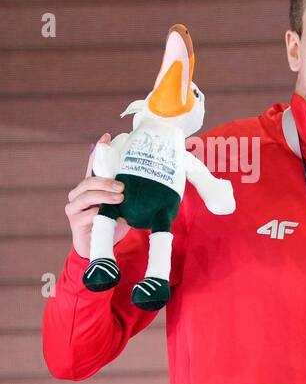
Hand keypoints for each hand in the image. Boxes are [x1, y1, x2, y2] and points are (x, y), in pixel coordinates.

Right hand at [66, 134, 127, 258]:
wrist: (98, 247)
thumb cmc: (112, 223)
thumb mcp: (124, 207)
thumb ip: (130, 196)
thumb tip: (153, 184)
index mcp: (93, 187)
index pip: (94, 165)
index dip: (99, 151)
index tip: (107, 136)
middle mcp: (80, 193)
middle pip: (88, 180)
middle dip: (106, 181)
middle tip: (122, 186)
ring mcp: (74, 206)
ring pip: (86, 194)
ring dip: (104, 195)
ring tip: (120, 198)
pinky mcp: (74, 219)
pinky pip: (86, 213)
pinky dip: (99, 213)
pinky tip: (109, 215)